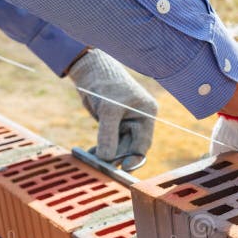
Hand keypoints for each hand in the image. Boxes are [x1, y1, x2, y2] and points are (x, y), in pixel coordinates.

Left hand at [68, 50, 157, 170]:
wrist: (91, 70)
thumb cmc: (105, 83)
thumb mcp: (108, 109)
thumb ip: (108, 134)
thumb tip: (106, 159)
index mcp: (146, 113)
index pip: (144, 141)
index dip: (135, 157)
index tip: (125, 168)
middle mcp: (138, 119)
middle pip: (130, 146)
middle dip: (117, 157)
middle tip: (104, 167)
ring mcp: (125, 122)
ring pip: (118, 145)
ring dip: (106, 154)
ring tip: (93, 160)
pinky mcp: (113, 124)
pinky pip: (108, 141)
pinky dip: (100, 148)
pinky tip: (90, 154)